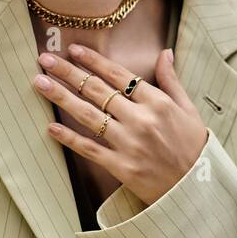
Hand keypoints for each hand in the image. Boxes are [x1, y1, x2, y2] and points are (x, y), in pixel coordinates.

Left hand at [32, 44, 207, 205]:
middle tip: (46, 59)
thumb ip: (171, 80)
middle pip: (97, 90)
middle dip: (68, 72)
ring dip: (61, 97)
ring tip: (40, 83)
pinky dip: (69, 138)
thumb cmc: (193, 146)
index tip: (74, 49)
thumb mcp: (188, 109)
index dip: (94, 60)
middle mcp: (140, 120)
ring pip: (88, 115)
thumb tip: (164, 51)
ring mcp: (129, 144)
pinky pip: (90, 149)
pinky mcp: (121, 167)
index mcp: (157, 102)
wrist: (196, 188)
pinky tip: (51, 126)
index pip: (118, 75)